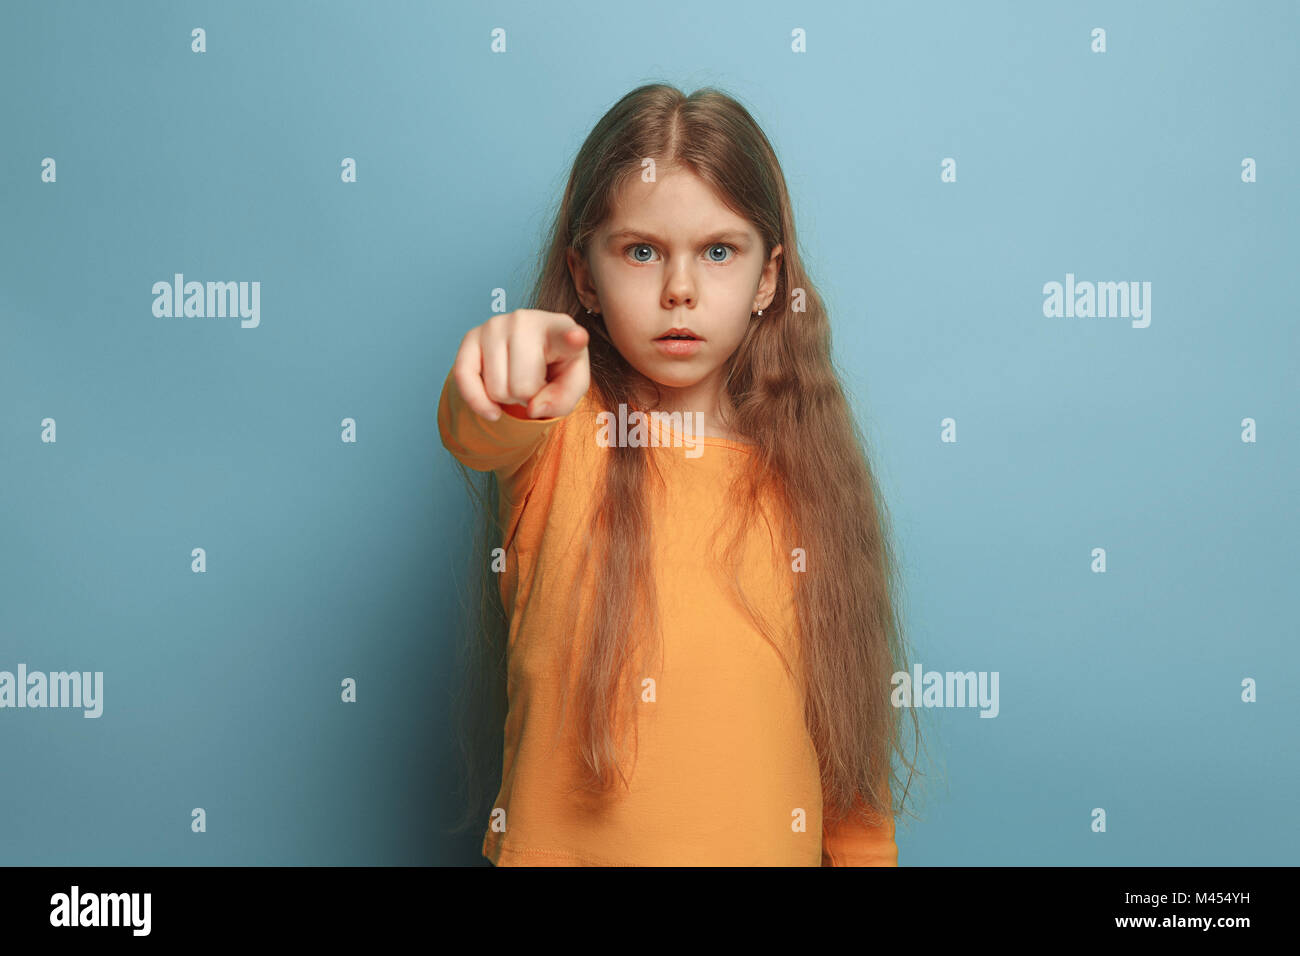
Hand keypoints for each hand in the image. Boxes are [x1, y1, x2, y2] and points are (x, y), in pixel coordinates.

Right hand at [452, 309, 589, 420]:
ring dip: (507, 398)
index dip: (572, 338)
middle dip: (528, 397)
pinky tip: (493, 406)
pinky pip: (464, 379)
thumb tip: (532, 409)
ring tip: (516, 379)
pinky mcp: (471, 336)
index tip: (577, 338)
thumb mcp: (571, 384)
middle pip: (523, 387)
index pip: (565, 335)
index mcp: (560, 329)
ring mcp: (495, 325)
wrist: (528, 353)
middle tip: (533, 382)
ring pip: (496, 390)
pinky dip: (478, 402)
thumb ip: (563, 400)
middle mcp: (525, 320)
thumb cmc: (555, 366)